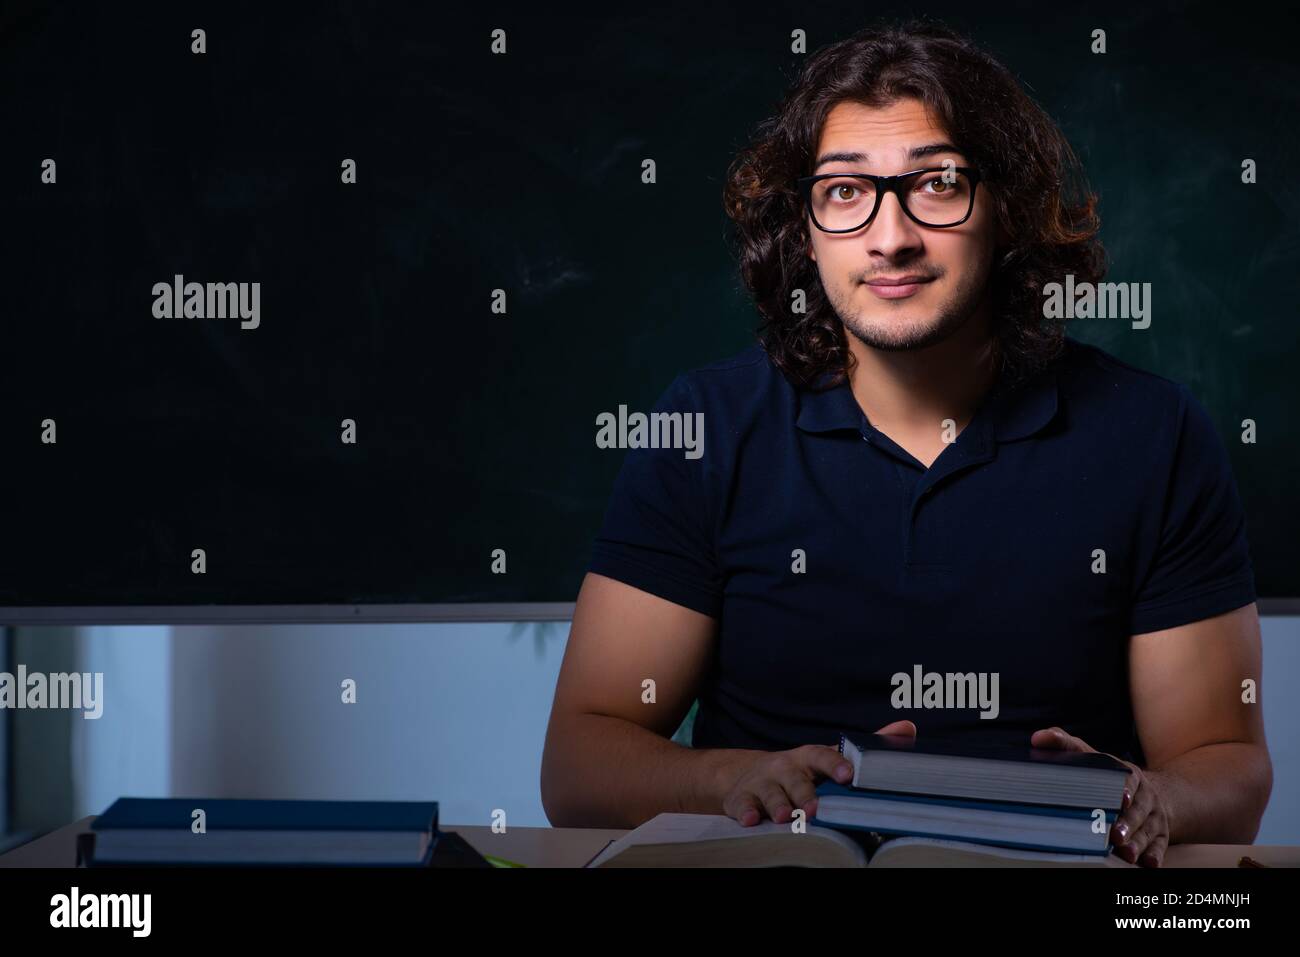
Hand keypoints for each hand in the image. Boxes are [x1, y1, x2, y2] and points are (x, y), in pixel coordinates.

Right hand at [722, 720, 916, 826]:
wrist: (747, 777)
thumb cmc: (798, 772)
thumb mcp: (825, 758)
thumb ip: (862, 748)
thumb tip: (908, 728)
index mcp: (808, 758)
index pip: (823, 756)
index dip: (836, 764)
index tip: (849, 775)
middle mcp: (784, 768)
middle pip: (796, 780)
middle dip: (805, 794)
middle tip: (816, 808)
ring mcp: (762, 784)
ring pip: (770, 795)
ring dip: (778, 805)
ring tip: (786, 817)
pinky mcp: (742, 799)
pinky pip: (743, 806)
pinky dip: (746, 812)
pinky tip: (751, 819)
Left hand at [1030, 726, 1169, 866]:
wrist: (1156, 791)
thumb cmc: (1112, 776)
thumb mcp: (1093, 757)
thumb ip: (1066, 745)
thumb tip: (1038, 738)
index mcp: (1128, 774)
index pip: (1127, 780)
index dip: (1124, 788)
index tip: (1120, 799)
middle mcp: (1144, 795)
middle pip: (1137, 810)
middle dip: (1127, 824)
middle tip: (1115, 836)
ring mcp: (1153, 816)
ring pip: (1147, 830)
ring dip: (1137, 842)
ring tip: (1125, 853)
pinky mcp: (1160, 834)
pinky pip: (1160, 846)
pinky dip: (1155, 855)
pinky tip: (1148, 864)